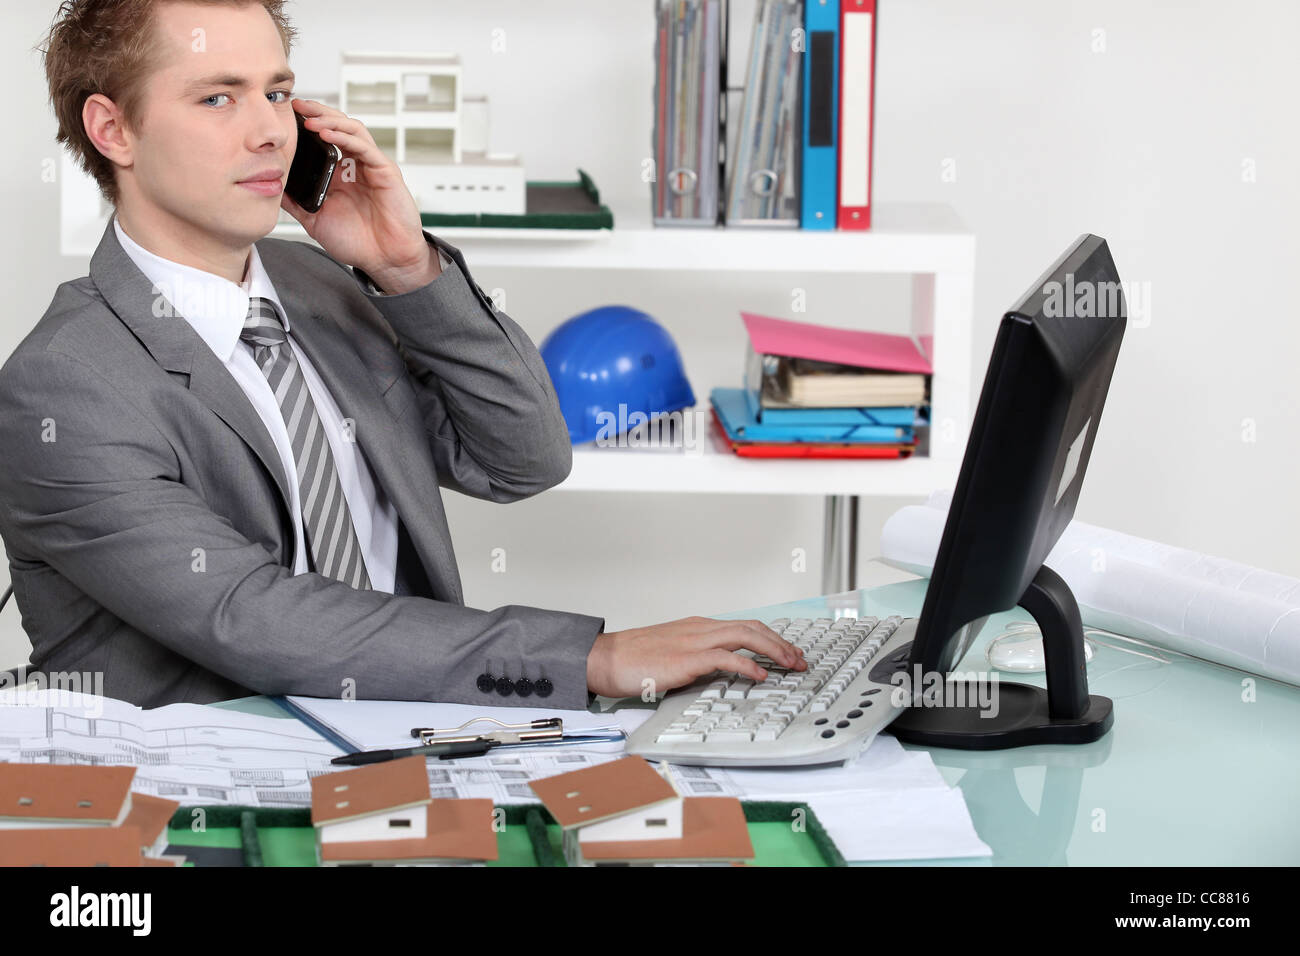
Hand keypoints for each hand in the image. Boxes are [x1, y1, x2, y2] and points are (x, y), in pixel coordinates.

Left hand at [281, 98, 435, 290]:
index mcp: (340, 174)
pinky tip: (328, 134)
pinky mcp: (385, 172)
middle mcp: (356, 166)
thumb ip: (296, 203)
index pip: (325, 138)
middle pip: (338, 126)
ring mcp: (371, 167)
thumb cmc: (358, 242)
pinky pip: (365, 148)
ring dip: (331, 120)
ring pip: (352, 130)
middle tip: (296, 105)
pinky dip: (346, 138)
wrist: (385, 261)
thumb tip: (272, 187)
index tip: (287, 116)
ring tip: (309, 118)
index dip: (308, 124)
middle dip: (318, 112)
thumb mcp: (315, 220)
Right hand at [585, 616, 806, 699]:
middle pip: (752, 627)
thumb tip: (719, 675)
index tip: (788, 653)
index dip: (771, 639)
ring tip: (791, 665)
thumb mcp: (672, 656)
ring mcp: (694, 641)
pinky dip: (748, 665)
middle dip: (781, 643)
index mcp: (698, 628)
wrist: (605, 658)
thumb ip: (697, 661)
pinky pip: (725, 657)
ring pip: (745, 636)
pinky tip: (761, 675)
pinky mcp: (686, 658)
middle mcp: (700, 629)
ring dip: (774, 650)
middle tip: (800, 660)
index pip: (744, 627)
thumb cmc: (632, 661)